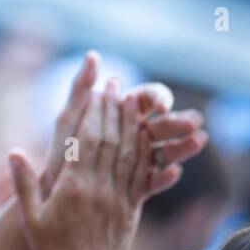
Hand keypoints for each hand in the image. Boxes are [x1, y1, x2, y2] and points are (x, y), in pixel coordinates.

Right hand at [10, 81, 147, 249]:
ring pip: (131, 154)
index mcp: (73, 189)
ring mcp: (119, 200)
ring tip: (133, 100)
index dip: (95, 112)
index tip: (97, 89)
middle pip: (112, 140)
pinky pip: (141, 174)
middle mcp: (99, 190)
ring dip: (132, 124)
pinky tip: (145, 135)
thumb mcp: (29, 218)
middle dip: (114, 109)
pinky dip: (144, 151)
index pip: (87, 141)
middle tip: (116, 84)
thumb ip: (23, 184)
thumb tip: (13, 152)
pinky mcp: (132, 210)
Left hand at [38, 52, 205, 201]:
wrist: (51, 194)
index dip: (157, 98)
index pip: (146, 99)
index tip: (162, 104)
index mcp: (119, 115)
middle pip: (161, 125)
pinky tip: (176, 172)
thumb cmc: (59, 152)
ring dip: (182, 146)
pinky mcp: (135, 188)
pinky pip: (154, 181)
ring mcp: (135, 162)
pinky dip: (165, 177)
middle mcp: (132, 137)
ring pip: (164, 152)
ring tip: (199, 141)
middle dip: (178, 122)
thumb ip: (81, 89)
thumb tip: (92, 55)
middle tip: (195, 121)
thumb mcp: (69, 119)